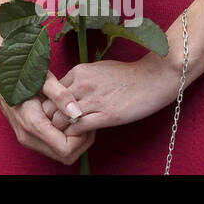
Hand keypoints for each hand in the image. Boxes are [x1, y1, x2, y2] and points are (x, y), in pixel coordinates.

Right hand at [0, 59, 93, 165]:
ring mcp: (27, 137)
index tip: (85, 120)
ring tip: (77, 117)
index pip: (66, 149)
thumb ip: (61, 96)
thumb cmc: (19, 70)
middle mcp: (28, 136)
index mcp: (32, 124)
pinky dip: (64, 137)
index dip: (81, 139)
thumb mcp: (42, 78)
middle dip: (80, 142)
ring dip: (73, 140)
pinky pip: (52, 146)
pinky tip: (67, 118)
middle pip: (65, 156)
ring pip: (59, 153)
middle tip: (86, 120)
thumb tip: (77, 113)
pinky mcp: (28, 134)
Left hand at [44, 54, 181, 134]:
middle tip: (57, 125)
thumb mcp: (97, 69)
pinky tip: (81, 134)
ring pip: (61, 119)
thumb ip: (80, 79)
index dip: (51, 104)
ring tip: (68, 132)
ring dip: (62, 128)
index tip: (55, 112)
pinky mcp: (107, 115)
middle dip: (51, 117)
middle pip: (51, 106)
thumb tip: (67, 91)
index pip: (50, 91)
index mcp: (78, 71)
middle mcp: (82, 84)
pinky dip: (75, 134)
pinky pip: (79, 127)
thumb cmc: (127, 74)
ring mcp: (93, 100)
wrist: (153, 77)